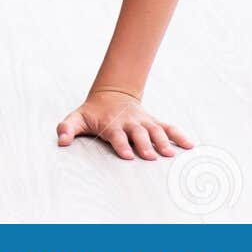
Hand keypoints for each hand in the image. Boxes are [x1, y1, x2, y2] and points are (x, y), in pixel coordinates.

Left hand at [56, 88, 194, 159]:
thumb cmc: (92, 113)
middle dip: (144, 144)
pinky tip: (189, 145)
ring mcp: (143, 122)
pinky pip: (168, 127)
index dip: (121, 144)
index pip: (116, 135)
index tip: (128, 154)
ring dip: (162, 141)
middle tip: (150, 156)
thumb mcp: (76, 118)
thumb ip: (67, 129)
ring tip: (169, 154)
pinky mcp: (153, 122)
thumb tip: (61, 142)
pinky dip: (179, 135)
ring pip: (154, 130)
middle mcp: (129, 122)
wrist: (111, 95)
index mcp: (110, 124)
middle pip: (138, 133)